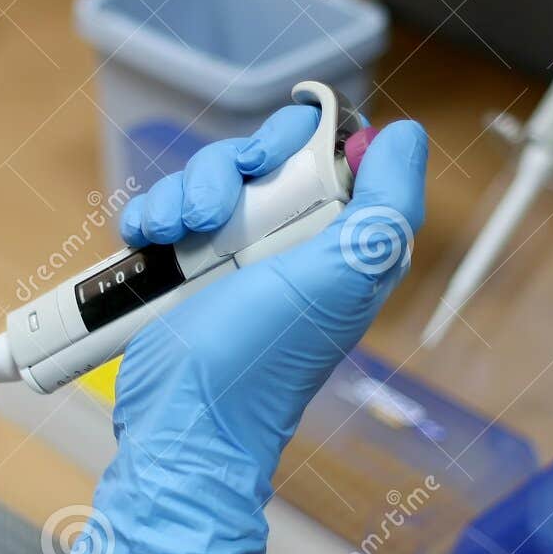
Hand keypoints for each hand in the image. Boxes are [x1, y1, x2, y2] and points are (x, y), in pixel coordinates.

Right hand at [70, 109, 428, 553]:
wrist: (182, 418)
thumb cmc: (262, 359)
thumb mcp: (342, 277)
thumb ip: (387, 206)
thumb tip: (404, 135)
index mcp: (344, 241)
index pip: (335, 152)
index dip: (303, 141)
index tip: (274, 165)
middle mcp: (294, 243)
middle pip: (266, 155)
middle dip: (231, 167)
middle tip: (215, 210)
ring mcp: (236, 255)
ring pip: (210, 178)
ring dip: (183, 194)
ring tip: (172, 234)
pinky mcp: (185, 268)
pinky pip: (169, 210)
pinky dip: (153, 216)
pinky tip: (148, 241)